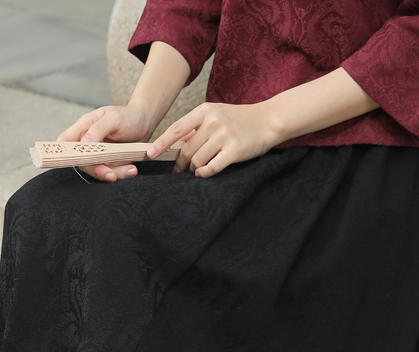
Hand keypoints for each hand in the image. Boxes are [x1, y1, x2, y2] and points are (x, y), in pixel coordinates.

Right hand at [56, 105, 152, 181]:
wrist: (145, 124)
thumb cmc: (127, 116)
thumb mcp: (113, 117)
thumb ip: (98, 128)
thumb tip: (84, 143)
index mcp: (84, 128)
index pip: (65, 141)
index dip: (62, 152)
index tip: (70, 160)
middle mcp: (89, 143)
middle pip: (82, 161)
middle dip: (96, 169)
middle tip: (111, 174)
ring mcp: (100, 155)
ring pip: (98, 170)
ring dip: (113, 173)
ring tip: (130, 170)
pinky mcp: (111, 163)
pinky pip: (112, 172)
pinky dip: (122, 173)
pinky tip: (132, 169)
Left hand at [148, 102, 277, 177]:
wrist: (268, 120)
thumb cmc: (240, 121)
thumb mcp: (216, 116)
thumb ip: (197, 128)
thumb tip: (175, 144)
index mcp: (204, 111)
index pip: (176, 128)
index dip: (161, 143)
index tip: (150, 154)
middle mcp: (213, 121)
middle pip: (186, 150)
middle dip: (180, 164)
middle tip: (179, 172)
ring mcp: (224, 135)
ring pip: (197, 160)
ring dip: (194, 169)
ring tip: (197, 170)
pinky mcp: (234, 149)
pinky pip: (211, 167)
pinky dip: (204, 173)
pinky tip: (204, 173)